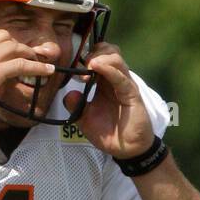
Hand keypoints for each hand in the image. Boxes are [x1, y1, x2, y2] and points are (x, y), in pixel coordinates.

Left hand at [62, 43, 156, 159]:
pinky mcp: (131, 92)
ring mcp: (124, 84)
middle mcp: (115, 79)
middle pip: (108, 50)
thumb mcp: (85, 120)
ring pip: (115, 58)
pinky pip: (120, 76)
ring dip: (100, 57)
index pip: (98, 57)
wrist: (126, 149)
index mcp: (104, 82)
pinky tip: (96, 67)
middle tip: (80, 64)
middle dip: (93, 51)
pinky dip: (108, 68)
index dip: (85, 56)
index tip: (71, 66)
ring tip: (88, 65)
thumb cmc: (108, 133)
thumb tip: (67, 94)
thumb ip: (75, 107)